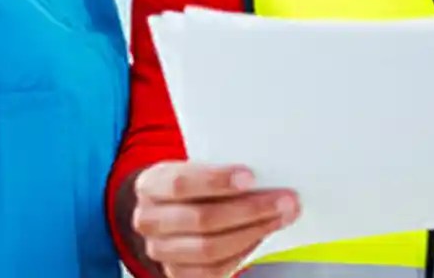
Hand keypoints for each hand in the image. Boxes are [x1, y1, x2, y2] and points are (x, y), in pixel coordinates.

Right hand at [133, 162, 299, 277]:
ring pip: (210, 248)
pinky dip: (242, 253)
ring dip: (253, 232)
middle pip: (202, 219)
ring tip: (281, 217)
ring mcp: (161, 251)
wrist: (169, 211)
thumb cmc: (191, 185)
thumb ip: (219, 168)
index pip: (181, 183)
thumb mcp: (194, 167)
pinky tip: (261, 236)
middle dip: (249, 209)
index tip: (251, 176)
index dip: (217, 180)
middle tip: (284, 200)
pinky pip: (214, 270)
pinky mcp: (178, 274)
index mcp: (150, 185)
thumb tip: (266, 171)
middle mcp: (149, 220)